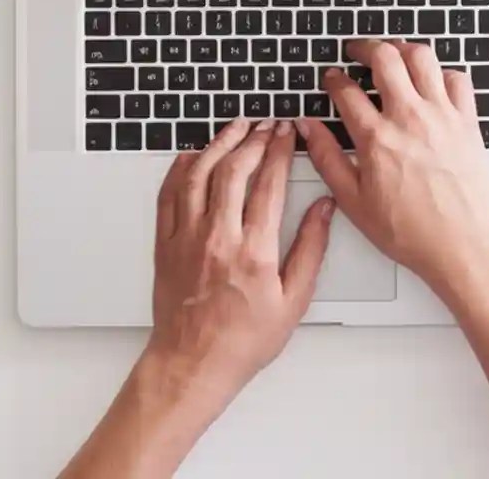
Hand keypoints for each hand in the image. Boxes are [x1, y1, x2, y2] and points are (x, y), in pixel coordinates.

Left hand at [147, 118, 333, 401]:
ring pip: (198, 175)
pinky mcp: (164, 245)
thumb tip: (324, 210)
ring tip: (234, 128)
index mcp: (254, 251)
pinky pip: (168, 195)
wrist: (193, 364)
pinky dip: (180, 169)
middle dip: (252, 140)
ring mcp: (186, 238)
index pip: (268, 184)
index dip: (279, 151)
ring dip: (218, 145)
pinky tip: (193, 156)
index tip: (285, 133)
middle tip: (264, 125)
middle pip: (233, 171)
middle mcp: (217, 238)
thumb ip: (311, 249)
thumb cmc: (243, 340)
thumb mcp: (294, 300)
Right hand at [297, 40, 488, 299]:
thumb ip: (328, 159)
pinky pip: (457, 79)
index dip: (333, 79)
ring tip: (393, 52)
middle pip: (385, 58)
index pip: (346, 90)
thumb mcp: (355, 203)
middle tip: (357, 50)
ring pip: (422, 58)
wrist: (467, 246)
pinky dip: (442, 72)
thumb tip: (308, 129)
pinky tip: (433, 80)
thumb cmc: (414, 233)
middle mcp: (410, 118)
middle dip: (365, 47)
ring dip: (403, 48)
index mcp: (377, 139)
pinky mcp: (468, 122)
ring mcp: (442, 116)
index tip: (331, 78)